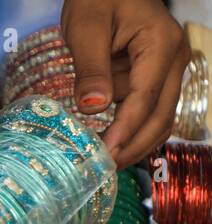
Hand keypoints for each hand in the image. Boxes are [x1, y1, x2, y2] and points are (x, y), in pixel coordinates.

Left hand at [61, 0, 189, 167]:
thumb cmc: (97, 0)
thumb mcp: (86, 29)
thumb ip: (90, 68)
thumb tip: (92, 107)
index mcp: (160, 45)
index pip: (144, 99)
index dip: (125, 131)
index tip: (105, 155)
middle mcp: (174, 60)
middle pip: (160, 116)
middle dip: (133, 146)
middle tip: (102, 171)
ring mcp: (169, 70)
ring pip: (159, 118)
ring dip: (134, 144)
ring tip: (103, 165)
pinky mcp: (156, 78)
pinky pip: (148, 111)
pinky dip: (131, 131)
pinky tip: (109, 147)